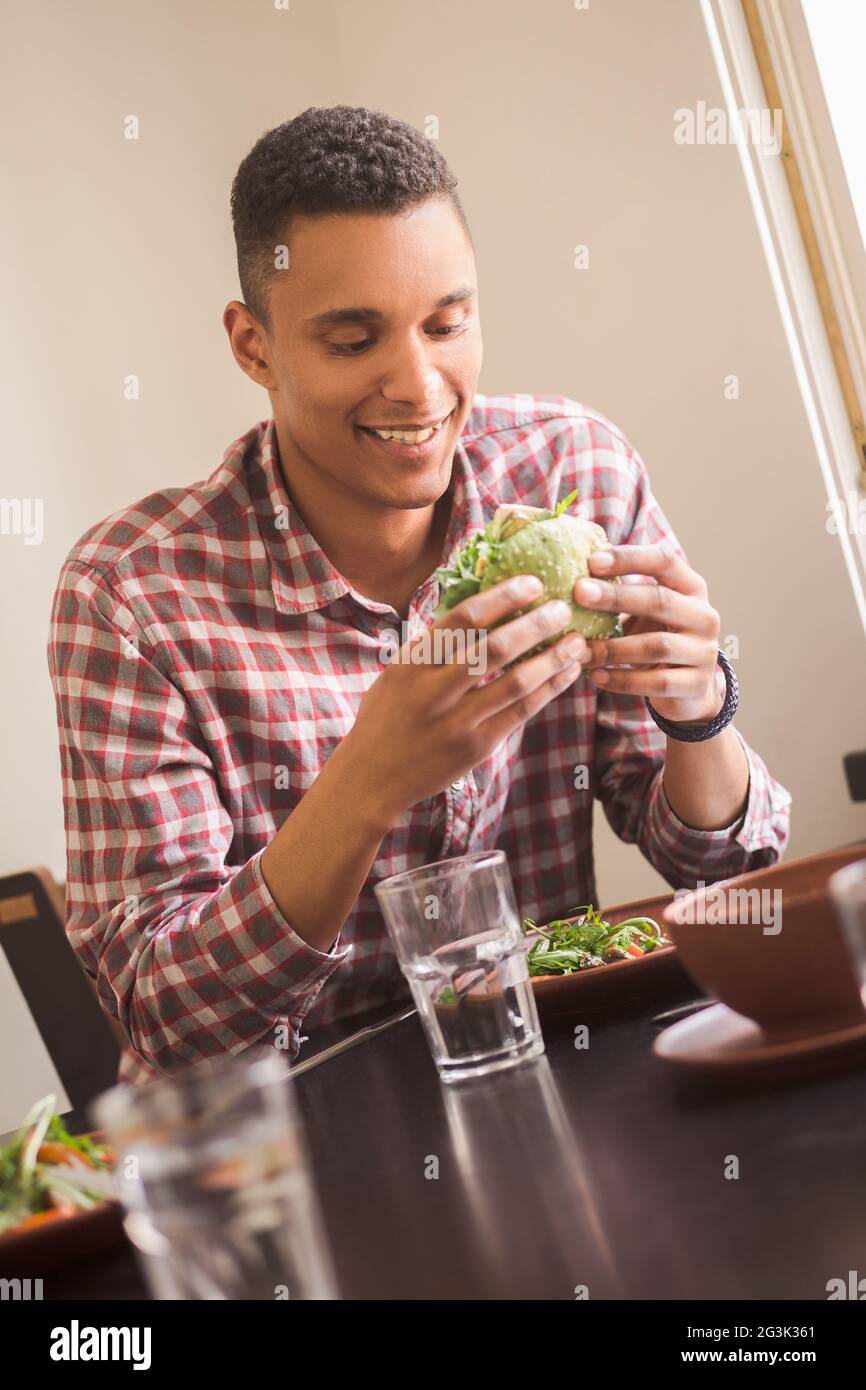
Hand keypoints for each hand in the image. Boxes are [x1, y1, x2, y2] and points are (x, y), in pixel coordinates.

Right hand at [342, 576, 589, 824]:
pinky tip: (566, 674)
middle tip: (564, 607)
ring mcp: (455, 722)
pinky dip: (547, 690)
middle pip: (495, 648)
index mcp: (412, 663)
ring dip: (552, 658)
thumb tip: (478, 607)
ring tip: (577, 642)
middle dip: (536, 624)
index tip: (532, 583)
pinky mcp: (474, 747)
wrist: (371, 778)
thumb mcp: (397, 673)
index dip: (503, 597)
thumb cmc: (385, 718)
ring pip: (515, 682)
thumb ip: (432, 647)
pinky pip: (520, 713)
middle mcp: (433, 690)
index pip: (463, 619)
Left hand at [573, 543, 722, 723]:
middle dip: (616, 596)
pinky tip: (595, 676)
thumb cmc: (655, 638)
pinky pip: (655, 682)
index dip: (629, 559)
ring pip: (655, 646)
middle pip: (659, 600)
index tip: (592, 561)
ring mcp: (704, 651)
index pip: (664, 562)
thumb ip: (621, 593)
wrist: (688, 689)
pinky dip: (622, 680)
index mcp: (691, 588)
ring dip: (612, 648)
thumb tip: (570, 576)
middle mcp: (704, 616)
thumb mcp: (646, 611)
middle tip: (579, 592)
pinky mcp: (696, 684)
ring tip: (579, 650)